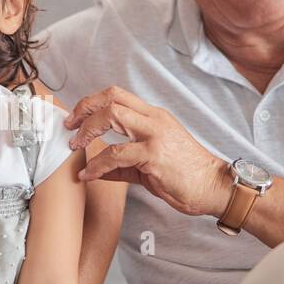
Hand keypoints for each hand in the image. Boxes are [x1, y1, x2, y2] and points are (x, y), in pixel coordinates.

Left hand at [65, 85, 229, 216]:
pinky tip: (88, 174)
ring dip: (87, 132)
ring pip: (111, 116)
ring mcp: (155, 135)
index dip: (91, 103)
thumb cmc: (186, 176)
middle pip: (111, 98)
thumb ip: (122, 164)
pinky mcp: (154, 155)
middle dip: (84, 109)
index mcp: (154, 117)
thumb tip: (95, 169)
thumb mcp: (149, 164)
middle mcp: (154, 120)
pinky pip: (116, 154)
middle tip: (69, 127)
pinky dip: (96, 164)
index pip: (117, 96)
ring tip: (75, 147)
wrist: (214, 187)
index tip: (75, 118)